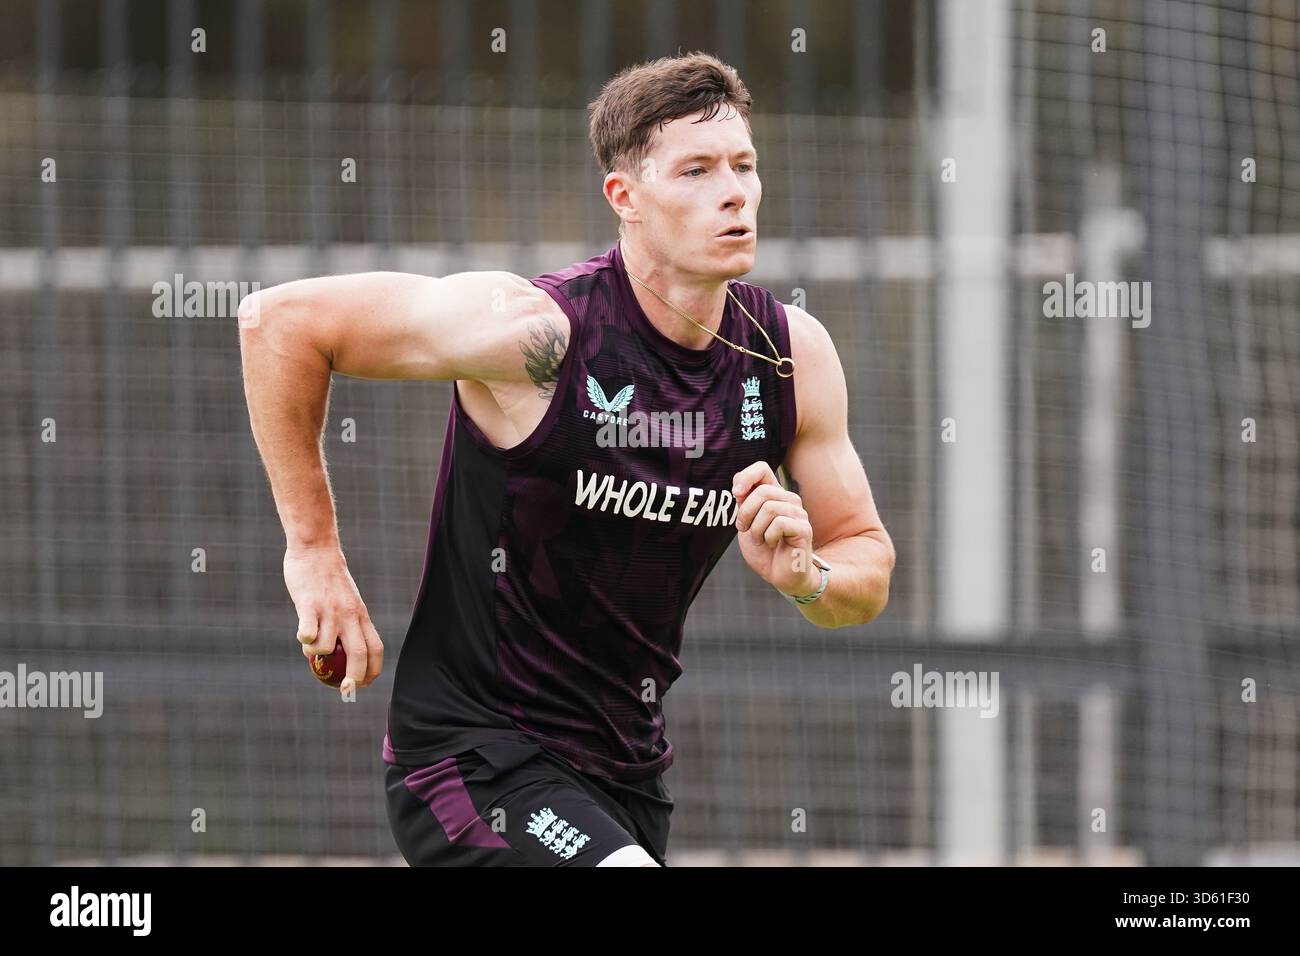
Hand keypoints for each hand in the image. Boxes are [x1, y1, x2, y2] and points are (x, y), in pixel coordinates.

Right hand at [283, 544, 383, 695]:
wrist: (316, 549)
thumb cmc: (329, 578)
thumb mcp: (344, 602)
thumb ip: (342, 625)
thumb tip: (328, 654)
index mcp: (361, 615)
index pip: (375, 649)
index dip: (373, 671)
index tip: (365, 685)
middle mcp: (349, 615)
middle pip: (358, 655)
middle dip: (354, 679)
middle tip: (344, 692)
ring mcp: (330, 610)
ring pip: (326, 646)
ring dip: (316, 654)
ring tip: (309, 646)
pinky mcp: (309, 604)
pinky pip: (307, 632)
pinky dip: (304, 640)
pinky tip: (302, 635)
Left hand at [732, 462, 819, 597]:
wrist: (780, 576)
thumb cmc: (764, 550)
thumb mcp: (747, 524)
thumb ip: (744, 504)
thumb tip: (739, 486)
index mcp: (774, 495)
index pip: (762, 468)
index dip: (746, 476)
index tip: (736, 493)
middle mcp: (789, 500)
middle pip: (762, 491)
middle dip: (746, 513)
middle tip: (745, 529)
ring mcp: (799, 513)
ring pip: (769, 508)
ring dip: (757, 529)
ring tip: (761, 540)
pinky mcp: (804, 529)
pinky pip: (779, 524)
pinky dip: (768, 537)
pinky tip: (773, 544)